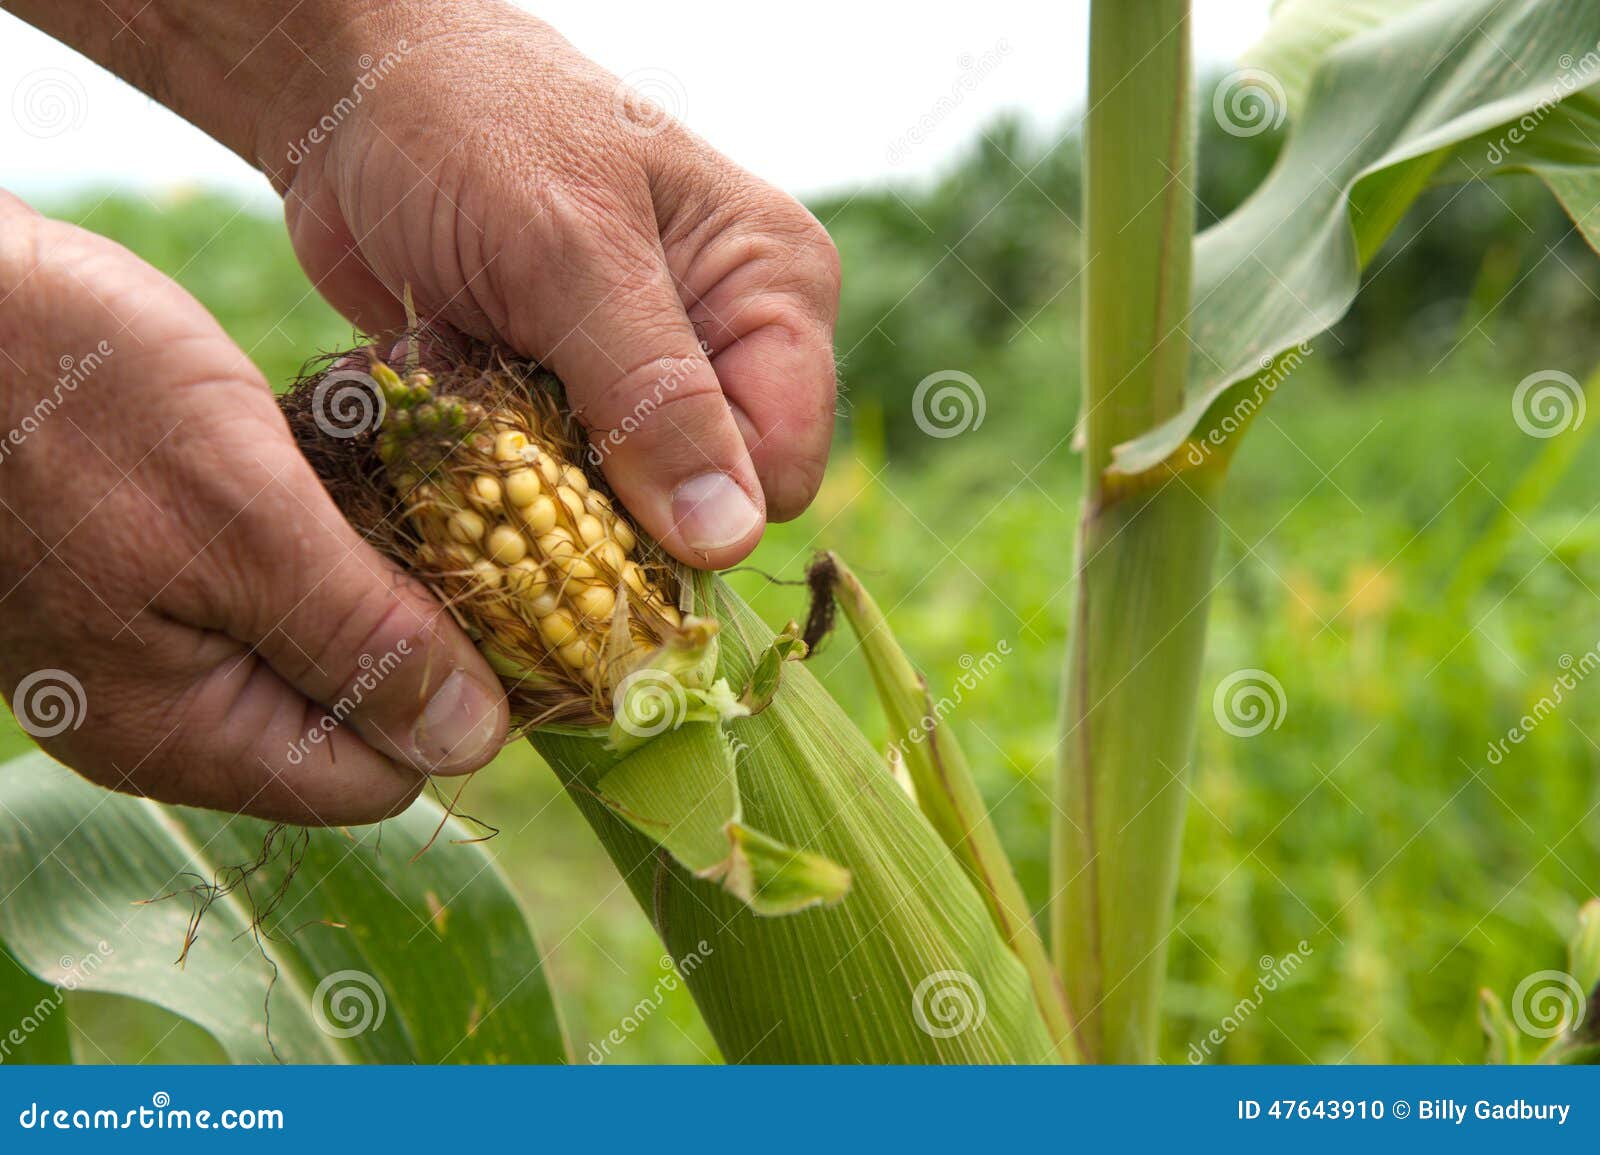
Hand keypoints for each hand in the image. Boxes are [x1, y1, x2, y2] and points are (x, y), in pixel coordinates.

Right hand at [0, 194, 506, 823]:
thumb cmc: (59, 394)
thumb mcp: (241, 515)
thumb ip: (358, 640)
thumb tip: (470, 742)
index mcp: (182, 732)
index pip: (376, 779)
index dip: (460, 703)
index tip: (518, 606)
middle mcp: (164, 710)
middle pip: (353, 715)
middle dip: (419, 624)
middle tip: (464, 518)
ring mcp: (148, 640)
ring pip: (318, 638)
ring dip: (373, 564)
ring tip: (395, 473)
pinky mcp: (143, 568)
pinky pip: (269, 578)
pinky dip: (316, 525)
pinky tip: (329, 451)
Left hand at [273, 3, 839, 567]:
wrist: (354, 91)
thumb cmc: (472, 126)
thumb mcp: (569, 253)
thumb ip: (652, 398)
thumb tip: (728, 539)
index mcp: (776, 287)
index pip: (781, 462)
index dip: (702, 501)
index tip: (597, 484)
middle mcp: (728, 339)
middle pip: (709, 497)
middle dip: (618, 499)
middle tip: (523, 441)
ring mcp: (649, 373)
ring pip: (633, 506)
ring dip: (549, 486)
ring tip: (484, 408)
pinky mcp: (575, 396)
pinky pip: (566, 489)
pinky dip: (509, 472)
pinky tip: (465, 409)